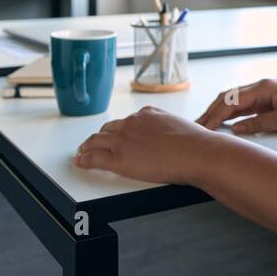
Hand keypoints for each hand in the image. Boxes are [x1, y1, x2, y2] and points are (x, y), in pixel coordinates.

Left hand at [74, 105, 220, 185]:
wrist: (196, 152)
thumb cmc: (196, 143)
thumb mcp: (181, 127)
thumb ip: (168, 130)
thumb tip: (170, 138)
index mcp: (148, 114)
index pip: (126, 121)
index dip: (118, 130)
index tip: (115, 135)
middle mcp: (132, 123)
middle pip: (108, 129)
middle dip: (100, 136)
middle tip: (93, 143)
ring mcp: (123, 139)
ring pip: (96, 140)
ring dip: (87, 146)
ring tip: (82, 152)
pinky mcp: (119, 158)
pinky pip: (94, 157)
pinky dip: (84, 159)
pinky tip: (80, 161)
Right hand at [196, 78, 276, 134]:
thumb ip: (260, 124)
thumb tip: (237, 130)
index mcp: (264, 88)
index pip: (233, 100)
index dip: (217, 114)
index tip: (206, 126)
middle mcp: (259, 87)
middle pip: (227, 98)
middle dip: (211, 112)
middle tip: (196, 126)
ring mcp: (260, 94)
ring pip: (232, 102)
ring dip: (217, 114)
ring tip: (203, 127)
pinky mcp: (262, 101)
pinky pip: (241, 107)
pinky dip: (228, 116)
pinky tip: (219, 125)